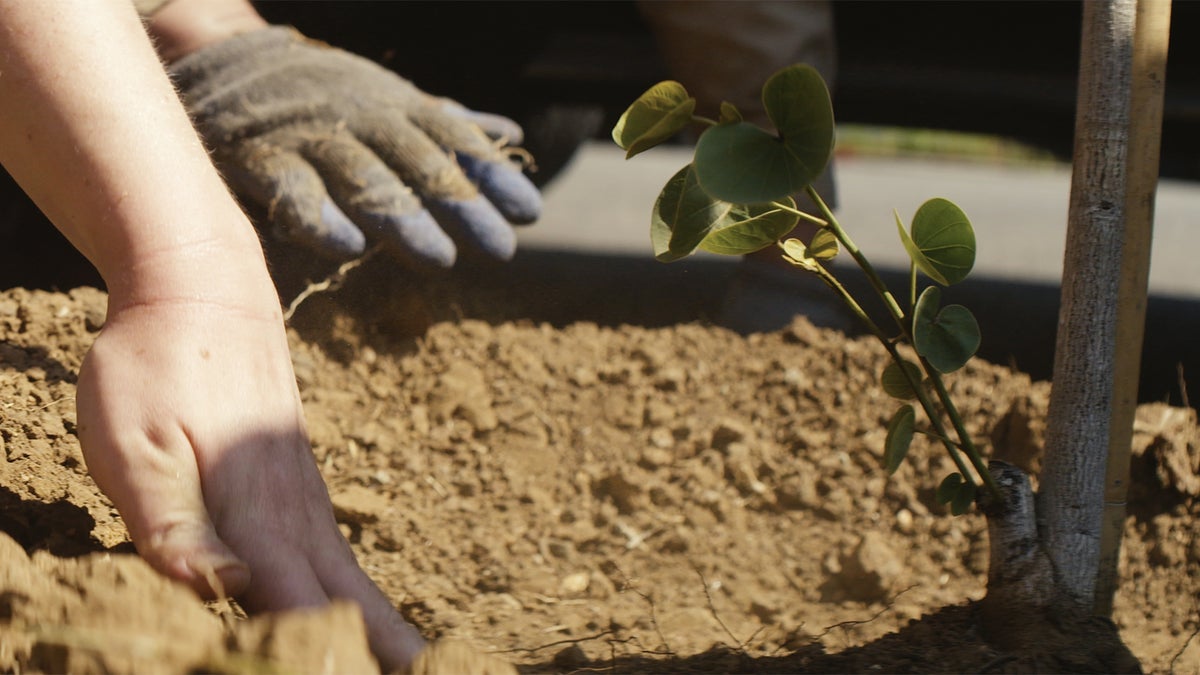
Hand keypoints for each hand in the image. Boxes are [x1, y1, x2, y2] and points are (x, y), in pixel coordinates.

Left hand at [75, 298, 424, 670]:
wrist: (207, 293)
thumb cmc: (158, 367)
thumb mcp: (136, 446)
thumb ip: (174, 523)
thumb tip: (226, 588)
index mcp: (257, 519)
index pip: (300, 616)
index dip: (330, 661)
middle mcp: (295, 518)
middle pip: (355, 606)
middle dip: (392, 653)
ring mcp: (304, 502)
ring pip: (354, 583)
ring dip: (386, 632)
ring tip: (414, 664)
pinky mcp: (298, 491)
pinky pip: (338, 560)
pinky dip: (363, 599)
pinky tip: (362, 615)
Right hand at [169, 26, 541, 268]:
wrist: (220, 61)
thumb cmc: (322, 96)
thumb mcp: (390, 102)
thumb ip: (447, 123)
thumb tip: (512, 131)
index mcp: (393, 105)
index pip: (452, 138)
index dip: (490, 173)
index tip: (529, 212)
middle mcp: (356, 116)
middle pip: (415, 162)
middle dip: (460, 205)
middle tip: (500, 250)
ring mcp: (306, 135)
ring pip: (360, 175)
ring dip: (402, 217)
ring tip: (441, 259)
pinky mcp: (255, 156)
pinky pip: (289, 187)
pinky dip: (317, 215)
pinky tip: (348, 248)